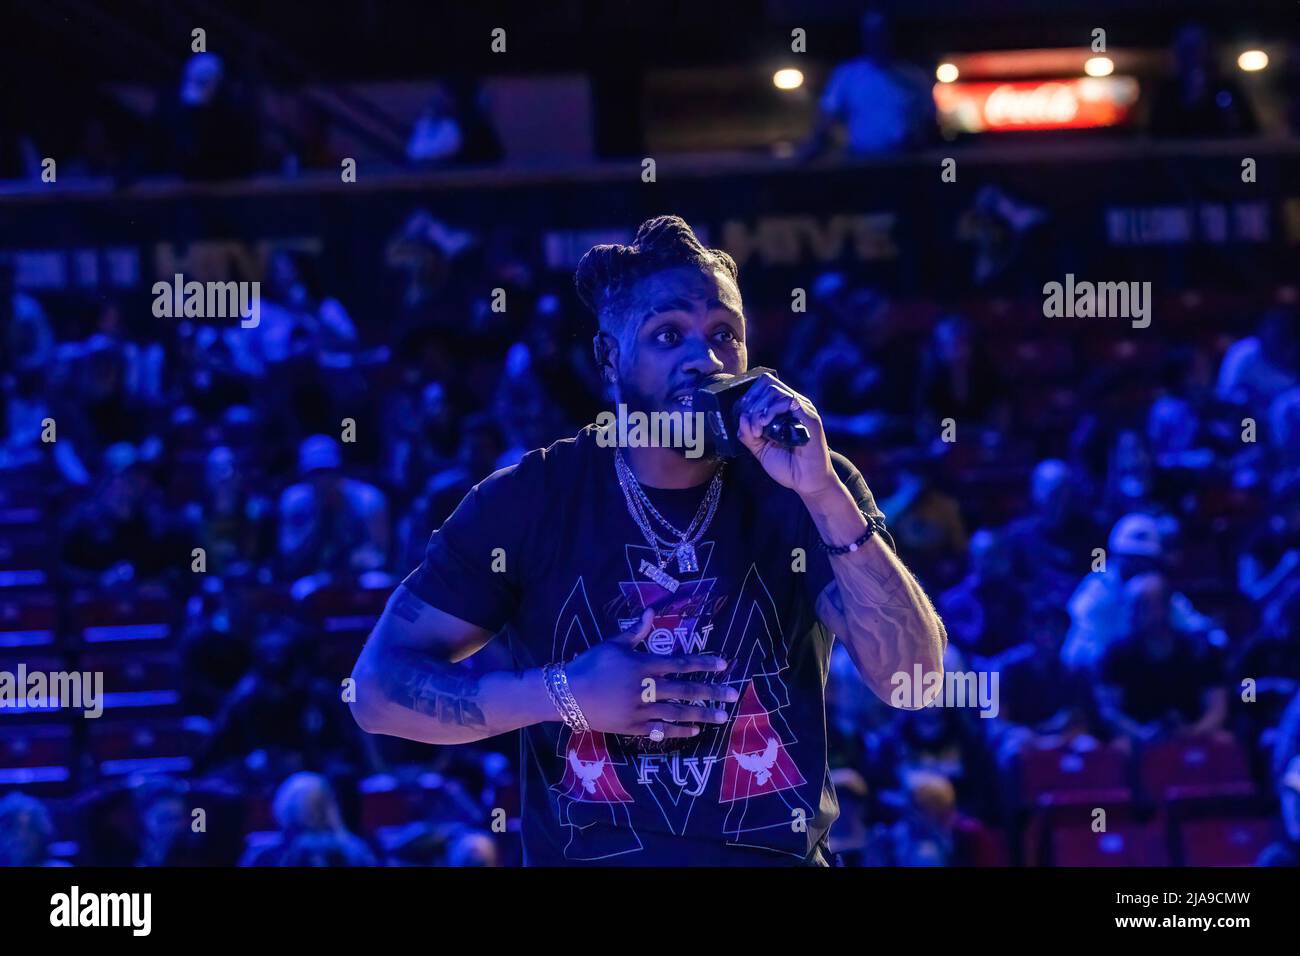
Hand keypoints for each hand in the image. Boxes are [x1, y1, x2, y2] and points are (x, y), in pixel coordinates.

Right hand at [563, 608, 737, 738]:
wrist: (566, 694)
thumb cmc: (589, 664)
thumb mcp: (612, 644)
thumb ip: (635, 632)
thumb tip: (651, 613)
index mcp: (642, 665)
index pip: (679, 664)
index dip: (703, 664)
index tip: (724, 666)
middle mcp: (645, 688)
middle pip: (685, 690)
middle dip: (712, 693)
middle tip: (734, 695)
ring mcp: (639, 710)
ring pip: (677, 713)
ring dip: (701, 715)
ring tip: (721, 717)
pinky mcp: (632, 727)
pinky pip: (660, 730)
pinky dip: (677, 731)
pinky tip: (693, 732)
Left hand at [735, 372, 834, 496]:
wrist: (806, 482)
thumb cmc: (787, 466)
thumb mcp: (760, 450)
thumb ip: (748, 435)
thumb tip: (741, 417)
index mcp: (782, 410)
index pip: (764, 387)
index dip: (750, 396)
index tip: (742, 414)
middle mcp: (793, 406)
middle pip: (767, 384)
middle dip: (752, 404)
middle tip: (750, 427)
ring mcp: (802, 409)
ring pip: (774, 390)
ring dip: (759, 408)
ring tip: (757, 429)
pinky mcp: (809, 417)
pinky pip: (788, 401)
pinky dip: (771, 410)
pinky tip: (764, 425)